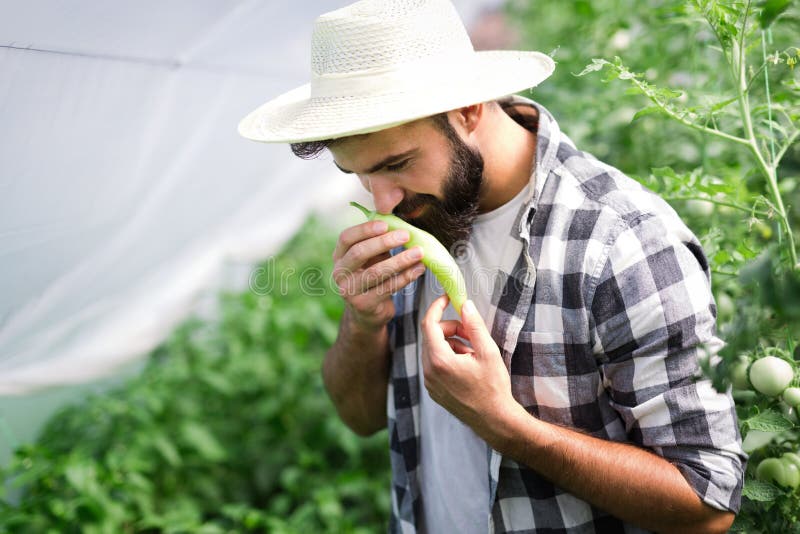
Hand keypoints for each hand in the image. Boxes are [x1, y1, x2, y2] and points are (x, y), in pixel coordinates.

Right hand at [332, 220, 425, 331]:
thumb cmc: (372, 276)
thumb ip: (378, 243)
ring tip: (419, 252)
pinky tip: (419, 269)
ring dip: (400, 260)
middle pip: (359, 253)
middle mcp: (339, 273)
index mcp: (339, 256)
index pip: (346, 238)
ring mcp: (349, 291)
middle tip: (406, 235)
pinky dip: (406, 277)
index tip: (386, 225)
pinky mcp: (364, 305)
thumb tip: (400, 225)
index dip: (365, 230)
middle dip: (384, 242)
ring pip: (376, 272)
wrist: (367, 312)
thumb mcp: (371, 258)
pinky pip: (387, 288)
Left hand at [420, 296, 515, 442]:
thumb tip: (466, 305)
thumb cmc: (493, 387)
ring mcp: (430, 383)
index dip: (437, 307)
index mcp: (440, 360)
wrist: (494, 420)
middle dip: (451, 329)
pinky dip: (449, 358)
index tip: (447, 299)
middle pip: (432, 336)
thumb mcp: (487, 352)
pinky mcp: (434, 390)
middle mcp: (429, 371)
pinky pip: (435, 365)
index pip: (429, 324)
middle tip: (472, 333)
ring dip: (452, 344)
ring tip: (474, 354)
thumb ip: (474, 326)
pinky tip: (468, 367)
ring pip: (434, 350)